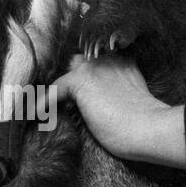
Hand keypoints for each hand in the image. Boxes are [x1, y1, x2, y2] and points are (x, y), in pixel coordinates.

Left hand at [45, 53, 185, 168]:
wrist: (150, 127)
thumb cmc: (146, 124)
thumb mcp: (132, 100)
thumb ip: (115, 94)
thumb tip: (98, 106)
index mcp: (122, 62)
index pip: (94, 64)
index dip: (83, 79)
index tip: (75, 96)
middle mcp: (107, 58)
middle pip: (77, 64)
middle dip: (69, 81)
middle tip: (57, 101)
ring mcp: (93, 67)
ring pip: (64, 77)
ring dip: (54, 93)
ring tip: (39, 109)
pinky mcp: (81, 80)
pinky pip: (53, 90)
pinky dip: (43, 104)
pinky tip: (35, 115)